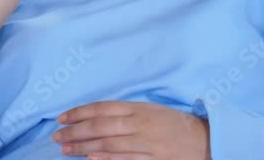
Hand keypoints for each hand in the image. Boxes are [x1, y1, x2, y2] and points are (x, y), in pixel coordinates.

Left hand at [53, 101, 210, 159]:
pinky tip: (91, 158)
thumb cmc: (173, 124)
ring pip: (109, 143)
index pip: (101, 108)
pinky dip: (107, 158)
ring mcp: (147, 143)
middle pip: (100, 126)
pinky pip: (127, 159)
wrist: (206, 139)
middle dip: (75, 131)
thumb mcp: (150, 110)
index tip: (61, 118)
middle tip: (57, 136)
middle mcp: (140, 123)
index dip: (79, 112)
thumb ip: (124, 113)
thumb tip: (93, 118)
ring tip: (65, 149)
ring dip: (84, 146)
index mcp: (138, 108)